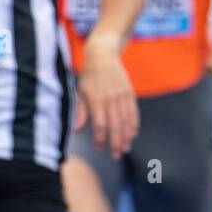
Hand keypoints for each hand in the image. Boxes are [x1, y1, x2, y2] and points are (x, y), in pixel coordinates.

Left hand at [75, 42, 138, 157]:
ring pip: (126, 119)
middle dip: (116, 142)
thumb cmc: (88, 77)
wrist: (103, 56)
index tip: (99, 149)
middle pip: (115, 124)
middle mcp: (111, 98)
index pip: (100, 124)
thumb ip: (80, 112)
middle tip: (116, 155)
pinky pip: (133, 111)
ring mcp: (122, 95)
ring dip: (126, 136)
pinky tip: (133, 134)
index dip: (101, 138)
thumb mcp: (80, 92)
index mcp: (96, 99)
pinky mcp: (129, 93)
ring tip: (126, 148)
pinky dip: (134, 123)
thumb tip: (76, 130)